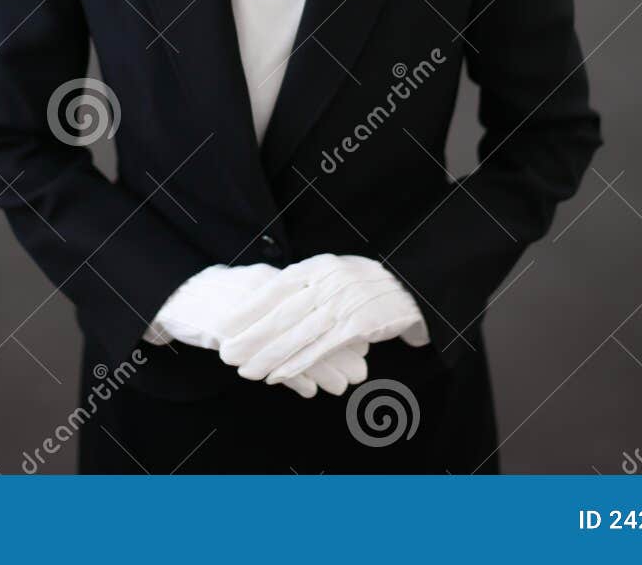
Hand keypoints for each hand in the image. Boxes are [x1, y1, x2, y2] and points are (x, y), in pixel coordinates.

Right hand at [143, 262, 371, 396]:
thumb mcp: (260, 297)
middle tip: (359, 373)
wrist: (179, 296)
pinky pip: (265, 359)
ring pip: (293, 344)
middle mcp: (266, 295)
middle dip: (338, 352)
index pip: (319, 306)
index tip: (363, 347)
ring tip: (340, 386)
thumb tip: (326, 327)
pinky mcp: (228, 333)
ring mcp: (247, 314)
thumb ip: (288, 307)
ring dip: (320, 368)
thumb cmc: (224, 298)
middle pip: (311, 325)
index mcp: (277, 283)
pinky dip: (290, 376)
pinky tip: (307, 390)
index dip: (341, 327)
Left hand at [218, 253, 429, 383]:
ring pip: (297, 333)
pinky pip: (320, 347)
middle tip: (226, 353)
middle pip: (280, 313)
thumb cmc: (370, 284)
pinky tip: (278, 375)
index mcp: (319, 266)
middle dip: (250, 336)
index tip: (225, 325)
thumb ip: (308, 283)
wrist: (416, 286)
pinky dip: (297, 363)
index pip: (275, 287)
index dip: (248, 309)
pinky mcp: (357, 325)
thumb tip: (271, 298)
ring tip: (245, 371)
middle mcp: (327, 282)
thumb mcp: (337, 272)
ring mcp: (342, 303)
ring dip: (268, 355)